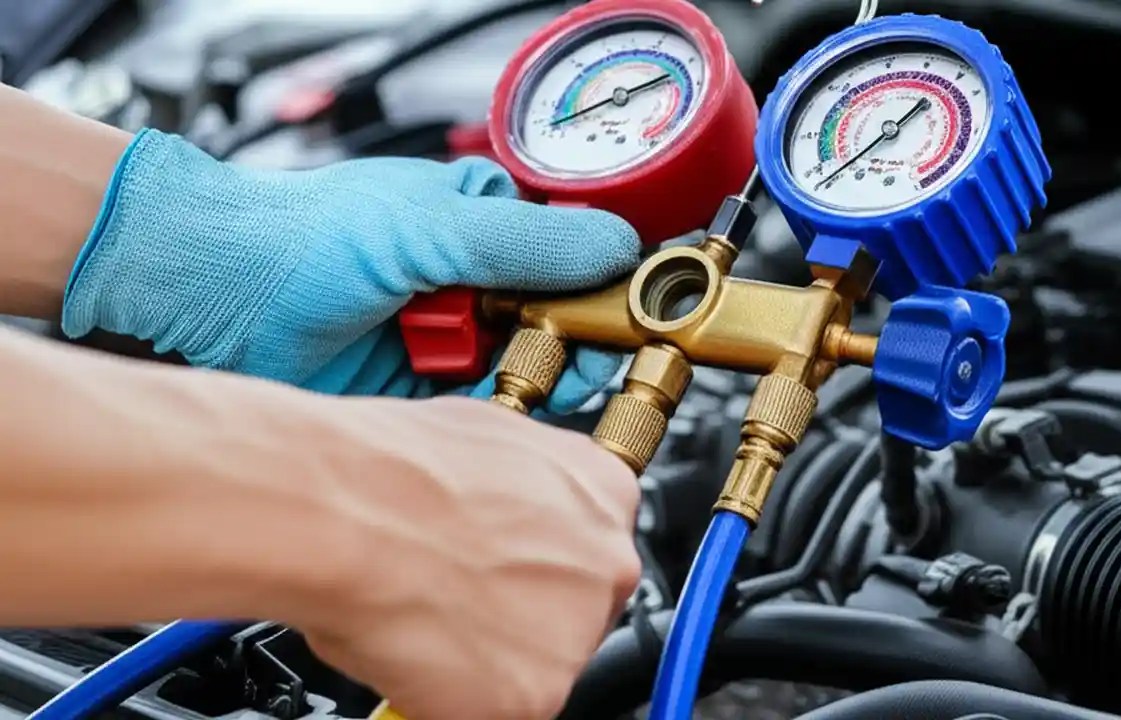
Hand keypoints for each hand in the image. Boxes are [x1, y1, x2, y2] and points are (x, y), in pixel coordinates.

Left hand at [61, 130, 639, 408]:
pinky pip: (482, 410)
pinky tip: (493, 419)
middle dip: (571, 347)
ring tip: (516, 382)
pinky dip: (493, 418)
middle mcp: (475, 277)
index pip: (575, 256)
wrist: (218, 294)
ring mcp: (450, 334)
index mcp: (486, 221)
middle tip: (572, 363)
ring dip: (529, 382)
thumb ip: (528, 243)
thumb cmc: (307, 237)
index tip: (627, 320)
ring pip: (526, 370)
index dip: (606, 291)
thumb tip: (619, 250)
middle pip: (562, 322)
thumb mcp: (430, 227)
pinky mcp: (425, 388)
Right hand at [286, 397, 640, 718]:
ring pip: (534, 662)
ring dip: (486, 655)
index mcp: (607, 492)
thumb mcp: (488, 441)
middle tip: (460, 598)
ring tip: (424, 616)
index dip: (538, 565)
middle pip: (574, 608)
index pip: (592, 545)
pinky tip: (412, 648)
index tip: (507, 570)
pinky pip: (493, 707)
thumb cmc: (394, 465)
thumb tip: (501, 505)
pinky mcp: (531, 699)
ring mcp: (575, 636)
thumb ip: (521, 489)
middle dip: (520, 612)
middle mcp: (607, 566)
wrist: (345, 509)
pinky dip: (449, 695)